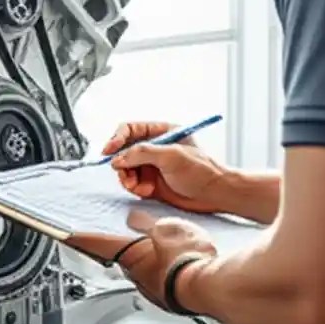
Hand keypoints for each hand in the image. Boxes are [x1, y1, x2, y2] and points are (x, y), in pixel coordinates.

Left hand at [68, 210, 216, 308]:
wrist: (212, 286)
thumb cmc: (187, 260)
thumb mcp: (166, 227)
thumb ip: (147, 223)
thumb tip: (136, 218)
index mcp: (129, 256)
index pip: (96, 244)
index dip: (79, 238)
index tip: (64, 235)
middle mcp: (136, 277)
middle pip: (123, 258)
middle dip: (127, 247)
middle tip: (133, 234)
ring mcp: (154, 290)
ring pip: (146, 271)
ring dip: (151, 260)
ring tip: (168, 247)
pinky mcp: (172, 298)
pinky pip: (164, 281)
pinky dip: (168, 272)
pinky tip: (182, 264)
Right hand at [102, 122, 229, 213]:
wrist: (215, 194)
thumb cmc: (202, 171)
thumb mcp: (171, 156)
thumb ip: (142, 154)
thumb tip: (117, 159)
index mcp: (162, 132)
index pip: (130, 129)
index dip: (117, 139)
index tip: (109, 151)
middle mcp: (155, 147)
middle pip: (124, 150)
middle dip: (121, 162)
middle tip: (123, 173)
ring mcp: (153, 165)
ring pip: (126, 168)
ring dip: (127, 177)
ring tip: (136, 186)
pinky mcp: (152, 182)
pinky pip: (133, 182)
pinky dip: (134, 187)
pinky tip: (145, 191)